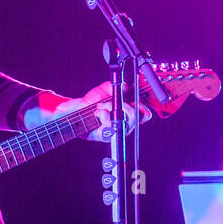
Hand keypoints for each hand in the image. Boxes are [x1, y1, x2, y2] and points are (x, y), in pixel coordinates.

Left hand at [25, 80, 152, 141]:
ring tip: (102, 105)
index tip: (135, 99)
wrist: (77, 109)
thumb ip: (117, 87)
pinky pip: (111, 124)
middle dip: (128, 106)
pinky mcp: (107, 136)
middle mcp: (125, 124)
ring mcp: (116, 131)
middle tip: (115, 101)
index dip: (144, 107)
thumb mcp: (106, 90)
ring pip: (126, 119)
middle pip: (139, 117)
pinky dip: (103, 114)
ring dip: (112, 108)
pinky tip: (97, 112)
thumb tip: (125, 87)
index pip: (145, 114)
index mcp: (128, 114)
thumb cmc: (92, 102)